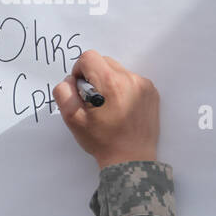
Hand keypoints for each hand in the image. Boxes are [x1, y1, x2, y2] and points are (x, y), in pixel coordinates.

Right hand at [54, 50, 159, 168]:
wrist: (131, 158)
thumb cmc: (100, 140)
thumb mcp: (72, 119)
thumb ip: (64, 93)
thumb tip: (71, 80)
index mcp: (109, 83)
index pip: (88, 57)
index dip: (79, 71)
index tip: (81, 90)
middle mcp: (129, 78)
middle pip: (104, 61)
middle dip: (93, 76)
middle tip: (93, 100)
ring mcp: (143, 85)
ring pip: (117, 70)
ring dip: (108, 82)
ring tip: (108, 106)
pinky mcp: (151, 92)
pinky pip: (130, 80)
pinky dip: (122, 89)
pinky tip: (120, 108)